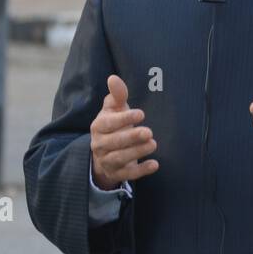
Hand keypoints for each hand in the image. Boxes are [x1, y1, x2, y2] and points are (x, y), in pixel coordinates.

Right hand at [90, 74, 158, 188]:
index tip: (141, 114)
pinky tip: (155, 164)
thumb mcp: (114, 109)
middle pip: (114, 142)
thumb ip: (117, 95)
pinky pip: (127, 175)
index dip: (124, 119)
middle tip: (149, 132)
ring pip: (120, 159)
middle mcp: (99, 145)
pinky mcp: (116, 174)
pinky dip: (141, 171)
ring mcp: (106, 161)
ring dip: (137, 152)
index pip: (108, 123)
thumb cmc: (114, 125)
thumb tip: (113, 78)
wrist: (105, 153)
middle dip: (131, 137)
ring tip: (153, 144)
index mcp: (98, 126)